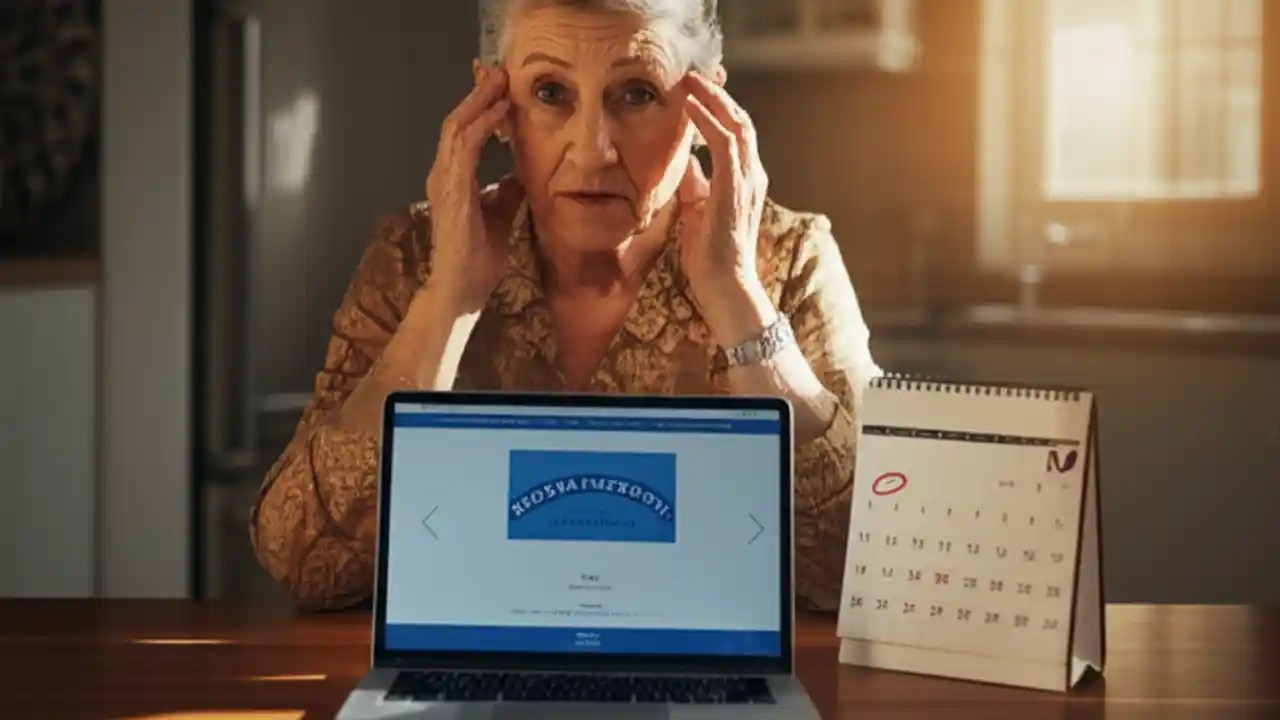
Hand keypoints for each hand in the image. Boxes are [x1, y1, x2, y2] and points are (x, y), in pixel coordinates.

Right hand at [423, 67, 511, 313]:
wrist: (464, 288)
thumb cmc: (479, 256)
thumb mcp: (503, 212)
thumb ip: (508, 189)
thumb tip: (523, 169)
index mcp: (453, 178)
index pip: (464, 130)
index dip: (478, 104)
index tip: (497, 83)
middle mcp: (444, 174)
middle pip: (458, 119)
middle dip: (478, 93)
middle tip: (498, 69)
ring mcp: (444, 181)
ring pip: (457, 126)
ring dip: (480, 101)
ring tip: (500, 80)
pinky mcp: (451, 192)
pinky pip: (464, 149)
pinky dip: (481, 126)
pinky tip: (500, 113)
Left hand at [678, 72, 775, 344]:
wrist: (725, 285)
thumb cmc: (710, 256)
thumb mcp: (697, 210)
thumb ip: (694, 183)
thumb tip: (685, 161)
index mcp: (746, 181)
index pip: (738, 134)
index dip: (721, 109)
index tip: (700, 90)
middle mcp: (752, 176)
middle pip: (741, 122)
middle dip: (718, 95)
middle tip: (695, 75)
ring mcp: (747, 181)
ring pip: (736, 125)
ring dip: (712, 99)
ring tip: (691, 81)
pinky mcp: (734, 188)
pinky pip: (724, 143)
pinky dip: (707, 120)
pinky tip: (689, 106)